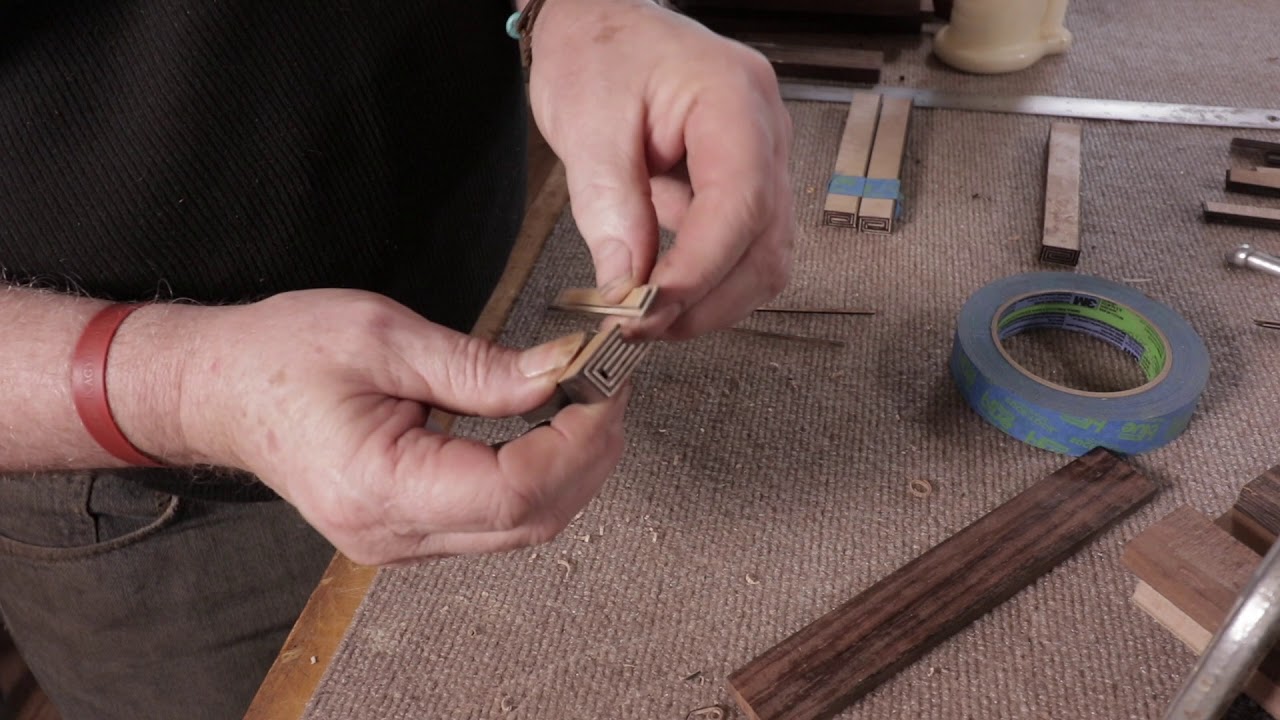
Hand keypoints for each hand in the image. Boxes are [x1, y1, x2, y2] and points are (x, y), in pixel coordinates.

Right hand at [178, 290, 627, 565]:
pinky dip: (539, 477)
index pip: (514, 490)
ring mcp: (402, 541)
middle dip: (589, 454)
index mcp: (378, 486)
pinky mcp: (410, 530)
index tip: (603, 384)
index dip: (576, 441)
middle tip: (610, 385)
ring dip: (572, 468)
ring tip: (588, 400)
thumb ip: (477, 366)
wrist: (219, 390)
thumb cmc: (281, 355)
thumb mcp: (382, 336)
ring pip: (523, 528)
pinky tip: (551, 428)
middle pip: (531, 520)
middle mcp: (393, 532)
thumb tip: (560, 373)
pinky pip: (497, 521)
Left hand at [527, 0, 794, 339]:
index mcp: (733, 98)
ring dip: (711, 300)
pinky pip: (745, 248)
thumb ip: (609, 206)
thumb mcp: (586, 122)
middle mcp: (765, 130)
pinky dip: (707, 280)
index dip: (700, 270)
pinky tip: (661, 284)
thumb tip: (625, 286)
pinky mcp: (746, 183)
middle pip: (766, 244)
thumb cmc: (598, 51)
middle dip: (708, 300)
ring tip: (649, 317)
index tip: (650, 311)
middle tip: (642, 329)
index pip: (740, 203)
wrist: (602, 22)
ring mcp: (764, 159)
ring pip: (764, 258)